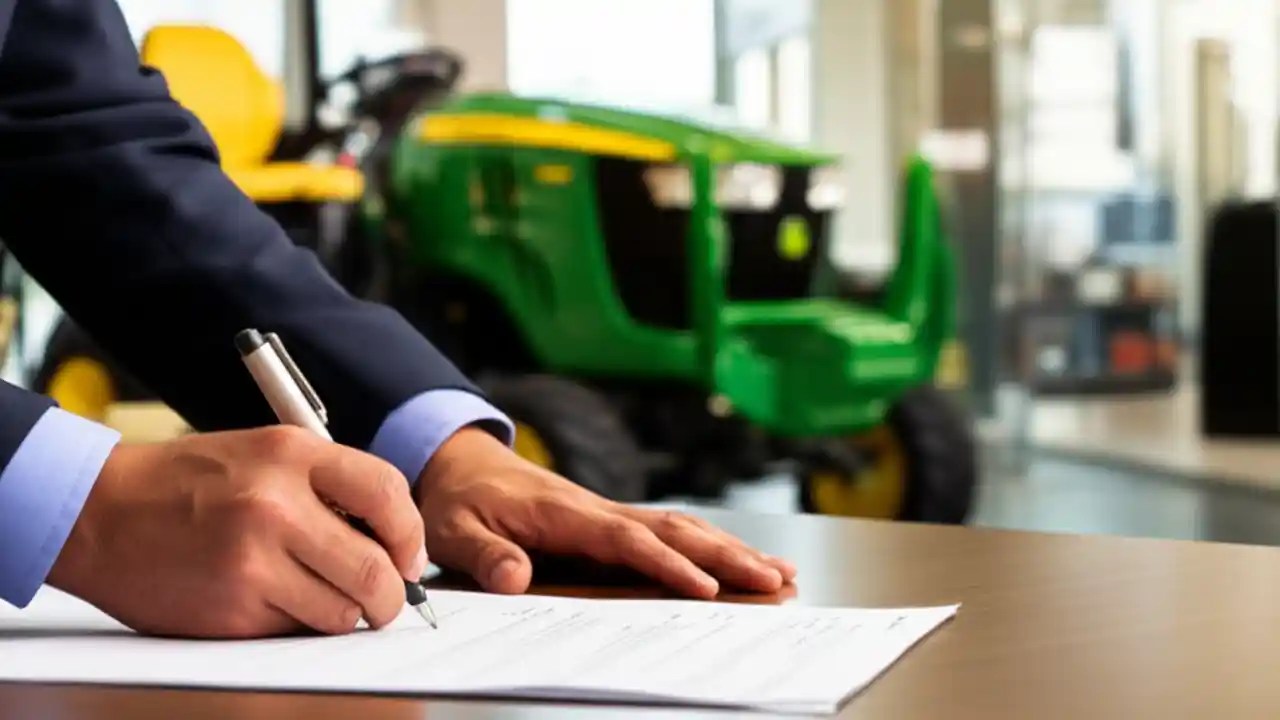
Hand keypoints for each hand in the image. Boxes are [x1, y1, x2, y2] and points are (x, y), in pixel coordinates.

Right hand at [48, 427, 427, 638]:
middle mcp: (276, 505)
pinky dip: (297, 626)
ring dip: (345, 615)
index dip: (410, 533)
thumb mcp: (263, 455)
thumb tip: (391, 537)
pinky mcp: (232, 610)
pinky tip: (273, 601)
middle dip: (391, 596)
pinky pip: (295, 632)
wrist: (100, 512)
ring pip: (341, 612)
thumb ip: (328, 485)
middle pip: (374, 568)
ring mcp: (253, 561)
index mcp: (291, 454)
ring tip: (326, 599)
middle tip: (388, 600)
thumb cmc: (186, 482)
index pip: (386, 493)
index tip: (410, 556)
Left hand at [416, 428, 796, 597]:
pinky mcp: (609, 524)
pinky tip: (735, 563)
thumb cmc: (460, 498)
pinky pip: (667, 534)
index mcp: (564, 512)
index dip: (668, 564)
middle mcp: (596, 509)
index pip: (627, 539)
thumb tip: (517, 578)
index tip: (707, 589)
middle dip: (727, 555)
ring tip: (778, 573)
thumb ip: (486, 554)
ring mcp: (607, 514)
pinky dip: (708, 548)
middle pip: (673, 530)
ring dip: (730, 550)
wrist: (461, 461)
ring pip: (680, 529)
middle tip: (774, 580)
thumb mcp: (454, 527)